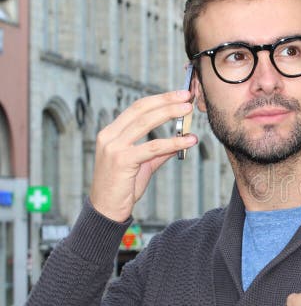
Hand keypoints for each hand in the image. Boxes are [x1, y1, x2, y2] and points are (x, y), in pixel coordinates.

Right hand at [89, 90, 196, 221]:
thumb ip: (158, 152)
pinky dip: (173, 142)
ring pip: (146, 123)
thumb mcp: (142, 165)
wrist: (106, 210)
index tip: (179, 95)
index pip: (137, 108)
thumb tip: (180, 140)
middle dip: (166, 101)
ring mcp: (113, 147)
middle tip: (187, 96)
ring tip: (188, 111)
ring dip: (169, 114)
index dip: (159, 99)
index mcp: (111, 132)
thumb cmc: (122, 187)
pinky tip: (189, 141)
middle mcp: (109, 136)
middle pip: (141, 110)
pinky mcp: (122, 160)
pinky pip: (153, 147)